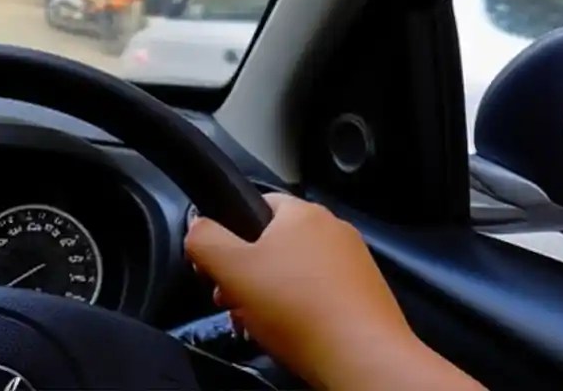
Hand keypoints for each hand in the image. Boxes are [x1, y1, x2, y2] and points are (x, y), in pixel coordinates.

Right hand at [184, 194, 476, 389]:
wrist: (363, 358)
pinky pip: (320, 293)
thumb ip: (203, 240)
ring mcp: (354, 262)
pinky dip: (300, 310)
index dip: (228, 232)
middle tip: (232, 301)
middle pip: (273, 243)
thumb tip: (197, 228)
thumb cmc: (297, 308)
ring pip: (294, 272)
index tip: (217, 266)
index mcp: (302, 212)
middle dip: (246, 273)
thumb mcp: (231, 269)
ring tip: (258, 323)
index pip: (255, 203)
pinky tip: (290, 333)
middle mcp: (333, 228)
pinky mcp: (365, 294)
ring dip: (269, 295)